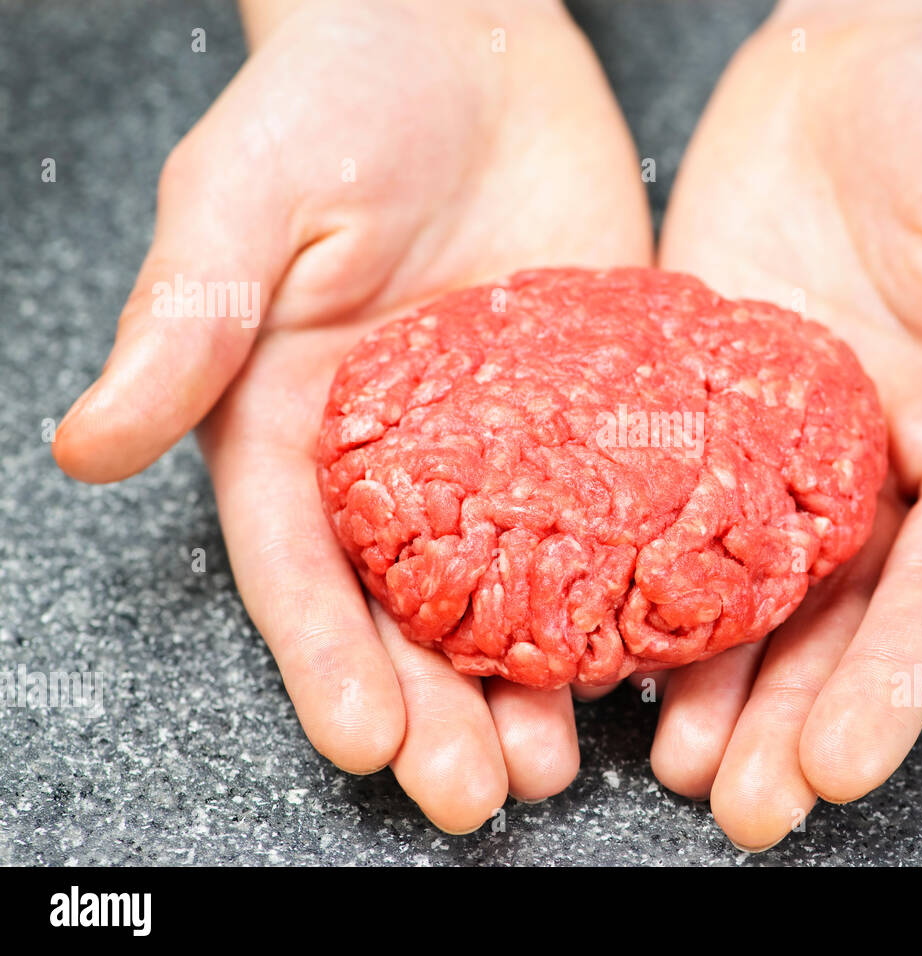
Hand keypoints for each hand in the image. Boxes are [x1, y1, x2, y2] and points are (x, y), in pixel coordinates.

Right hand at [54, 0, 651, 831]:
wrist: (462, 36)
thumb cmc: (331, 100)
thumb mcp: (242, 202)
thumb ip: (184, 324)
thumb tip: (89, 445)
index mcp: (297, 430)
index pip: (303, 571)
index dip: (327, 661)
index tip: (365, 741)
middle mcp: (399, 459)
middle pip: (411, 611)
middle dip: (438, 709)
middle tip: (482, 791)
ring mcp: (503, 440)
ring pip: (514, 589)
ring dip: (533, 683)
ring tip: (563, 761)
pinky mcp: (588, 402)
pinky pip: (610, 510)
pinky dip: (626, 586)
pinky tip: (654, 648)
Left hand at [652, 3, 921, 848]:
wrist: (864, 54)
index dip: (894, 684)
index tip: (843, 771)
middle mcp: (881, 465)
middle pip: (841, 619)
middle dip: (796, 718)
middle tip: (742, 808)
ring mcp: (787, 443)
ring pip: (753, 588)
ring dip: (718, 681)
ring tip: (675, 766)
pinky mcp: (706, 403)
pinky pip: (671, 507)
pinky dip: (644, 580)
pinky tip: (607, 645)